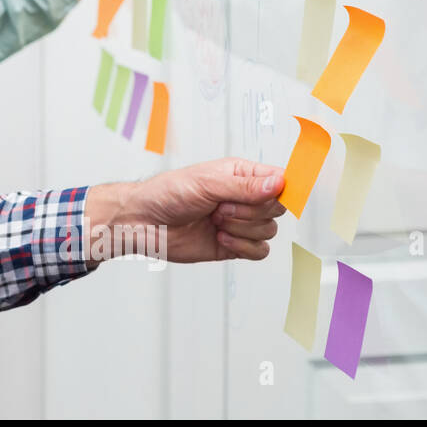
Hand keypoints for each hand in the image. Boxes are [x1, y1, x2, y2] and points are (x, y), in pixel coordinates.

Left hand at [85, 158, 286, 265]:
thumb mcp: (206, 183)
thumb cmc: (168, 193)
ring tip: (214, 221)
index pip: (280, 180)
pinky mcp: (235, 245)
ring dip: (241, 229)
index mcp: (240, 175)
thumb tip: (279, 183)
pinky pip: (260, 252)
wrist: (145, 222)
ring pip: (269, 230)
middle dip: (249, 211)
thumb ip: (244, 186)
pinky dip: (242, 247)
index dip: (280, 189)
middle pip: (276, 208)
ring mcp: (240, 223)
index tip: (269, 195)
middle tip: (219, 208)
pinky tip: (219, 238)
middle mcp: (244, 198)